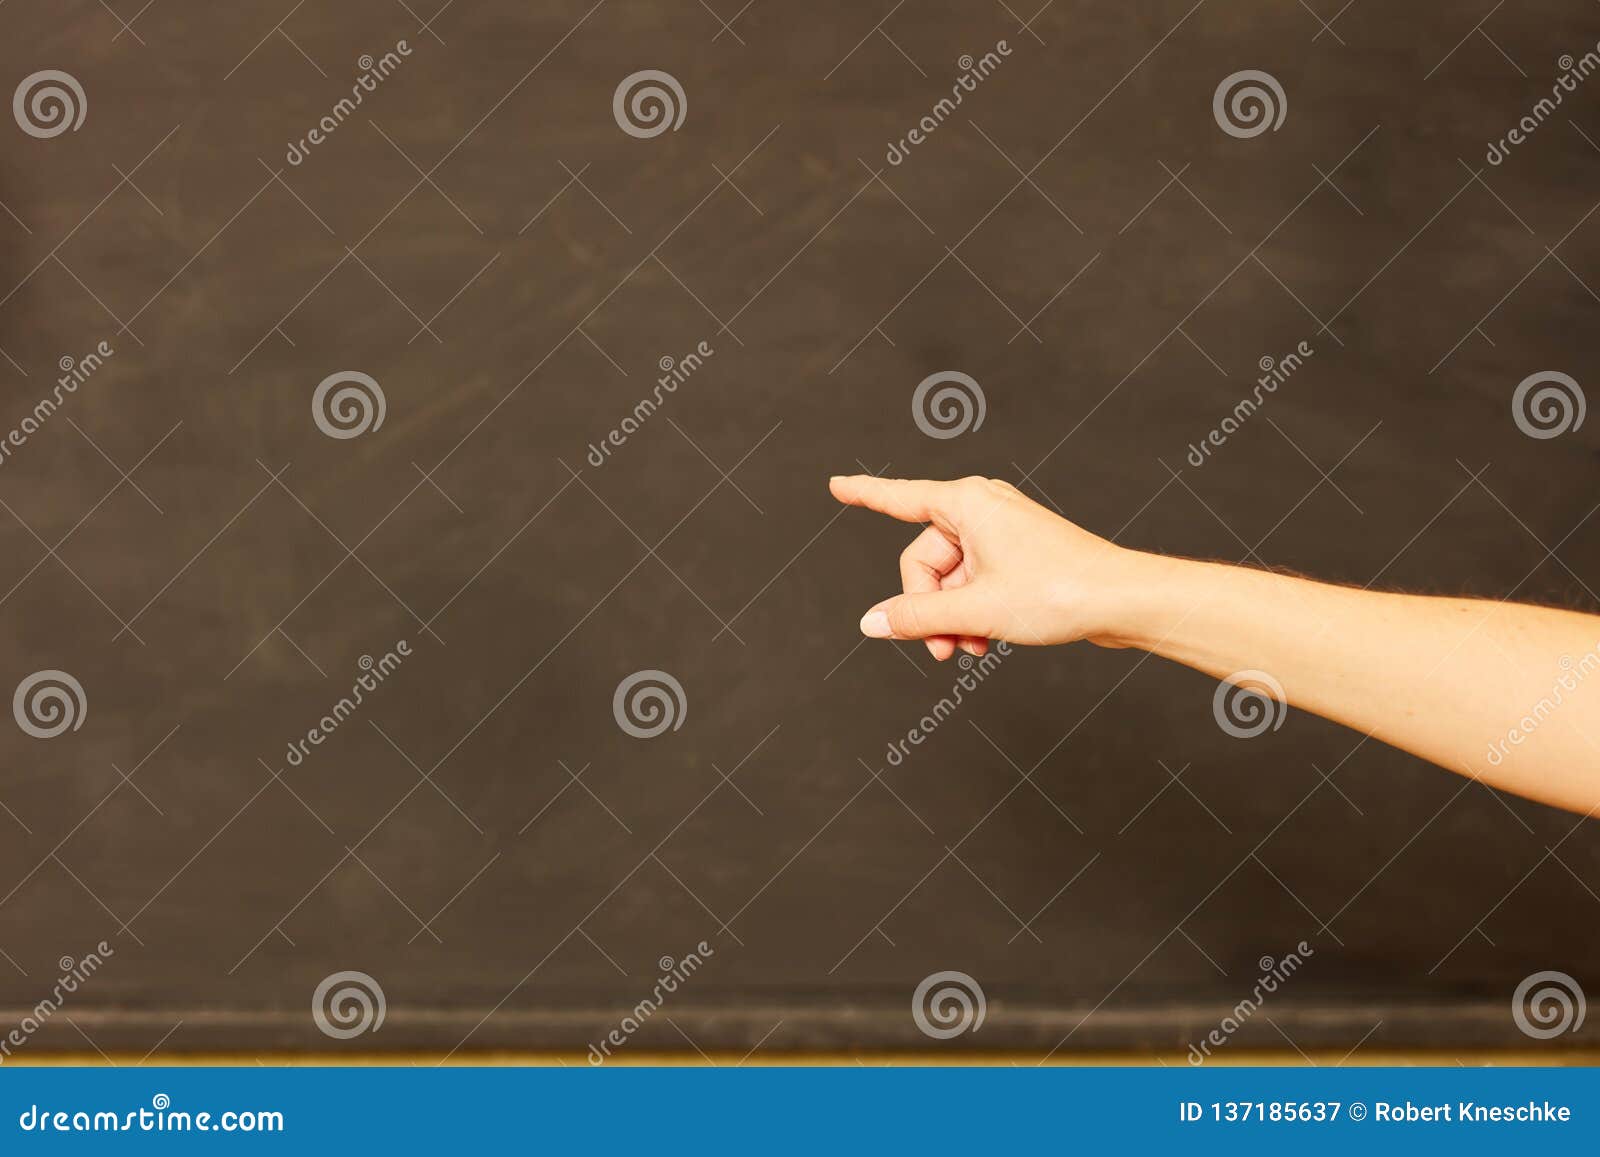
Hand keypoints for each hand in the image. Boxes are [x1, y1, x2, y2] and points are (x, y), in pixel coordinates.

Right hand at [829, 474, 1146, 658]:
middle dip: (928, 607)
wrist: (1121, 600)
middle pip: (924, 560)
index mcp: (966, 502)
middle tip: (942, 650)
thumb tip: (873, 623)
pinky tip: (985, 640)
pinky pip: (974, 582)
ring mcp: (1000, 531)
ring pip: (950, 578)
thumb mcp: (974, 609)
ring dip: (952, 617)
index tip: (836, 484)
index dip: (864, 494)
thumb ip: (916, 617)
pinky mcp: (1017, 554)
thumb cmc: (1058, 590)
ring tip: (971, 648)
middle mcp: (980, 508)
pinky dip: (973, 612)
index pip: (898, 497)